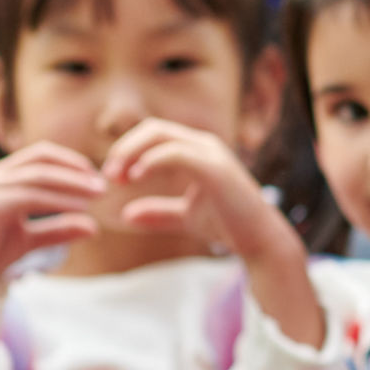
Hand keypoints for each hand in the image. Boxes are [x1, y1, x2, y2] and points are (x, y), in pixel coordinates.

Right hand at [0, 143, 104, 295]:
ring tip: (97, 195)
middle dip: (75, 170)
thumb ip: (58, 229)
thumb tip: (94, 227)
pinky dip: (58, 200)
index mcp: (1, 178)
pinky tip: (79, 209)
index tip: (96, 177)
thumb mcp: (30, 239)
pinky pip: (29, 196)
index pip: (40, 154)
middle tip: (103, 186)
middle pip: (41, 159)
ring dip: (72, 183)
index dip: (70, 161)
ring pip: (37, 176)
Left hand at [103, 119, 323, 346]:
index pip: (154, 134)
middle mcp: (204, 145)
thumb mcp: (185, 217)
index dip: (128, 150)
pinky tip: (136, 177)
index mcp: (197, 150)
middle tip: (109, 175)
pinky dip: (151, 161)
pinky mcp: (214, 168)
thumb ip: (158, 213)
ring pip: (161, 135)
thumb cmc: (228, 226)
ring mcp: (211, 153)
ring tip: (118, 177)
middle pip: (154, 129)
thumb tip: (126, 216)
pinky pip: (175, 153)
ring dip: (132, 153)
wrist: (260, 241)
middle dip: (125, 148)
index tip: (112, 177)